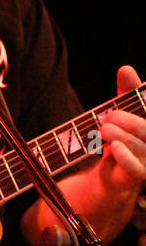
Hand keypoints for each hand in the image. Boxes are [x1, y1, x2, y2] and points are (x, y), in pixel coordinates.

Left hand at [92, 66, 145, 196]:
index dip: (141, 99)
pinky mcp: (138, 176)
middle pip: (145, 128)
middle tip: (107, 117)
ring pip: (139, 145)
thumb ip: (127, 93)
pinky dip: (124, 156)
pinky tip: (114, 147)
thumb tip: (125, 68)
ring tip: (103, 129)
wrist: (111, 174)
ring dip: (119, 135)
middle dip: (125, 119)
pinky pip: (135, 167)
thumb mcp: (123, 112)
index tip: (133, 90)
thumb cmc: (122, 138)